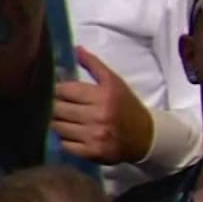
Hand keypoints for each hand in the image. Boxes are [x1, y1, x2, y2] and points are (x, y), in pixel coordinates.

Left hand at [51, 46, 153, 163]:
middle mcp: (98, 115)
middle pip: (58, 109)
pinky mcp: (93, 152)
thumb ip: (94, 65)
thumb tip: (76, 49)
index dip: (58, 90)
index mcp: (103, 95)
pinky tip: (72, 135)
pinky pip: (65, 145)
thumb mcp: (115, 82)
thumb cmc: (126, 106)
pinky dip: (65, 140)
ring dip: (58, 123)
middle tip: (61, 107)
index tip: (61, 93)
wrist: (145, 136)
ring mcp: (95, 135)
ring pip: (58, 127)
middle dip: (56, 107)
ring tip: (66, 120)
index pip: (65, 90)